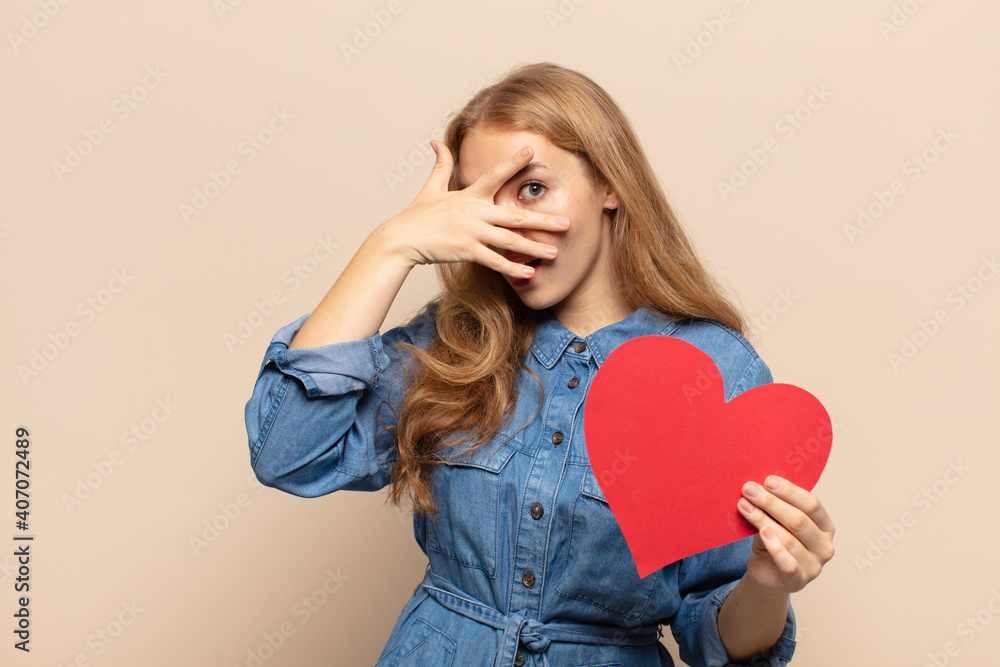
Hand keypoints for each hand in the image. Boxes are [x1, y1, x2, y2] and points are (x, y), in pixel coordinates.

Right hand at [383, 140, 570, 277]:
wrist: (402, 239)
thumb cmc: (417, 215)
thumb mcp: (430, 187)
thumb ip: (440, 165)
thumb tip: (435, 141)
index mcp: (469, 195)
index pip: (496, 175)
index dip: (513, 163)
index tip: (532, 152)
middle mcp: (475, 212)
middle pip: (515, 214)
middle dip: (543, 219)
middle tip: (567, 222)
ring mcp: (472, 232)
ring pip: (510, 240)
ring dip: (535, 246)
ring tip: (555, 251)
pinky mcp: (467, 251)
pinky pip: (495, 261)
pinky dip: (513, 268)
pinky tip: (530, 273)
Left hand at [736, 475, 834, 595]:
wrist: (765, 575)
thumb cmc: (773, 543)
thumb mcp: (775, 521)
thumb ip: (774, 507)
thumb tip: (758, 485)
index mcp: (825, 526)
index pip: (812, 505)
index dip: (790, 491)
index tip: (767, 480)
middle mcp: (825, 546)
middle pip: (799, 520)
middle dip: (771, 502)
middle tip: (749, 490)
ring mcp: (814, 566)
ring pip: (789, 538)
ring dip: (763, 519)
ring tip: (744, 506)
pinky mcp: (798, 581)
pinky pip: (787, 563)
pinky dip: (774, 546)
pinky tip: (761, 532)